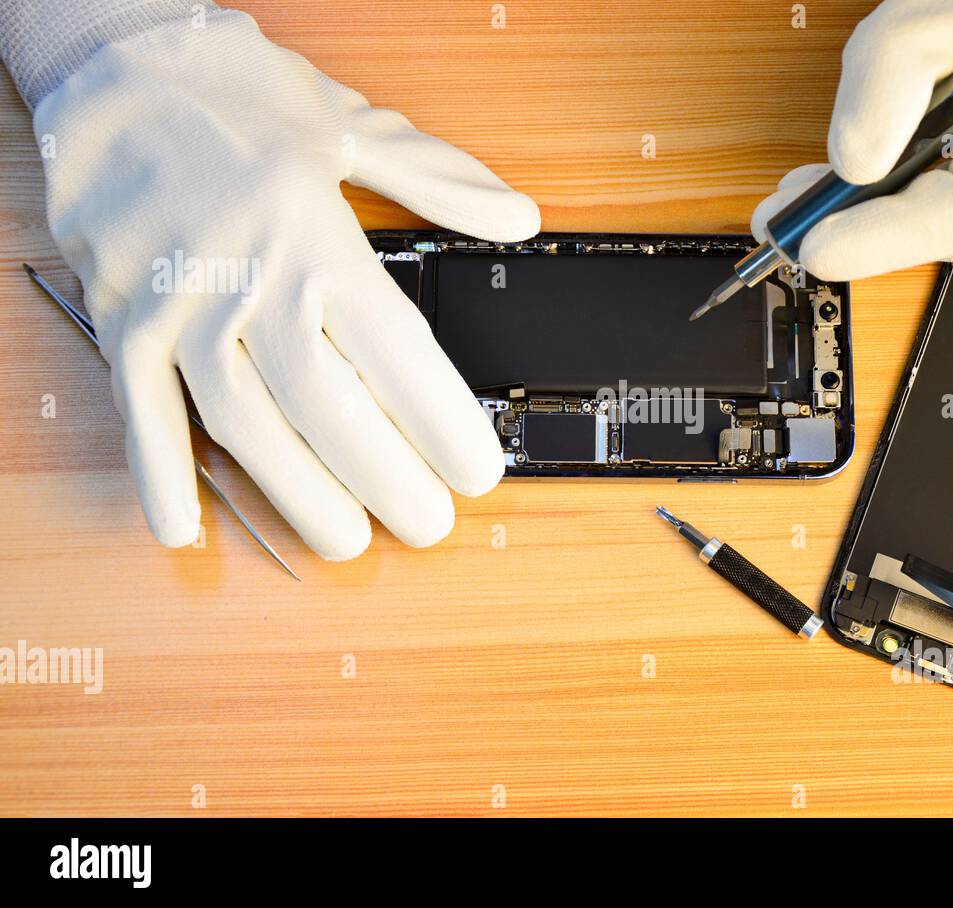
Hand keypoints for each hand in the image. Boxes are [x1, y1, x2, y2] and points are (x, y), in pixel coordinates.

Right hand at [35, 8, 538, 559]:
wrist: (111, 60)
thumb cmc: (233, 93)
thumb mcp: (350, 122)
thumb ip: (439, 179)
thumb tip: (517, 216)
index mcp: (317, 239)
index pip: (396, 355)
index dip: (442, 423)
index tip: (478, 470)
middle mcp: (250, 281)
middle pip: (329, 407)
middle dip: (386, 478)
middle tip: (428, 524)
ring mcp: (180, 307)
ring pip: (245, 423)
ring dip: (297, 493)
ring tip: (346, 541)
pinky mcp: (123, 319)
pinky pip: (139, 409)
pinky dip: (158, 474)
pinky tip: (184, 529)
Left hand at [751, 0, 952, 280]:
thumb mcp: (925, 10)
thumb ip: (882, 84)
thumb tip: (852, 169)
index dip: (891, 235)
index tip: (818, 245)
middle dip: (873, 228)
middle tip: (791, 215)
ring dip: (893, 221)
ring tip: (827, 190)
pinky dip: (925, 208)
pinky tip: (888, 179)